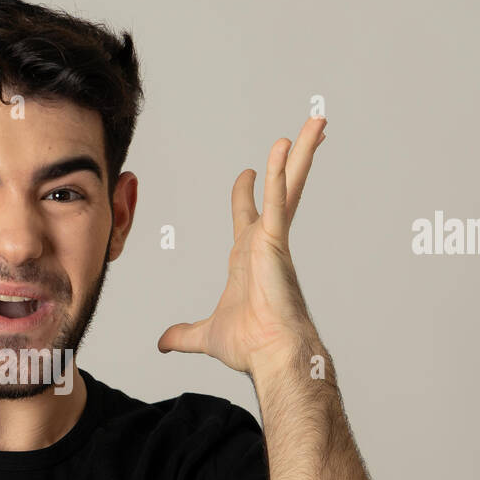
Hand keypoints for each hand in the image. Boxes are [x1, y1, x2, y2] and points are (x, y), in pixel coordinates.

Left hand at [157, 116, 325, 374]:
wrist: (271, 356)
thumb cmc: (251, 346)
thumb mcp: (204, 335)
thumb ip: (183, 335)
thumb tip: (164, 343)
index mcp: (250, 258)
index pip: (250, 215)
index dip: (248, 193)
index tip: (248, 172)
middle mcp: (264, 243)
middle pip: (280, 191)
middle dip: (291, 162)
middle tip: (306, 134)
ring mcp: (273, 240)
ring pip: (288, 186)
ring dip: (301, 154)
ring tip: (315, 123)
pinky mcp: (275, 242)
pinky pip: (278, 201)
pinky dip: (280, 174)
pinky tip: (284, 148)